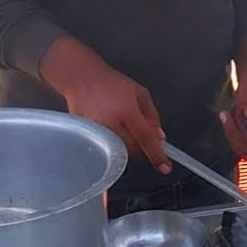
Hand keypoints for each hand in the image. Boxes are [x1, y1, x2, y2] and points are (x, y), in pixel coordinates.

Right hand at [39, 36, 170, 173]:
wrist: (81, 78)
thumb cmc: (112, 83)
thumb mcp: (140, 93)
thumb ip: (152, 115)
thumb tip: (160, 138)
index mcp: (127, 111)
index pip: (145, 138)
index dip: (157, 154)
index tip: (165, 167)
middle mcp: (111, 124)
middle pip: (133, 150)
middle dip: (142, 149)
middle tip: (142, 137)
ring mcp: (97, 132)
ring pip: (119, 153)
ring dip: (128, 148)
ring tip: (124, 130)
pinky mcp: (87, 136)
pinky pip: (105, 149)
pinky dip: (114, 146)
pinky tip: (112, 132)